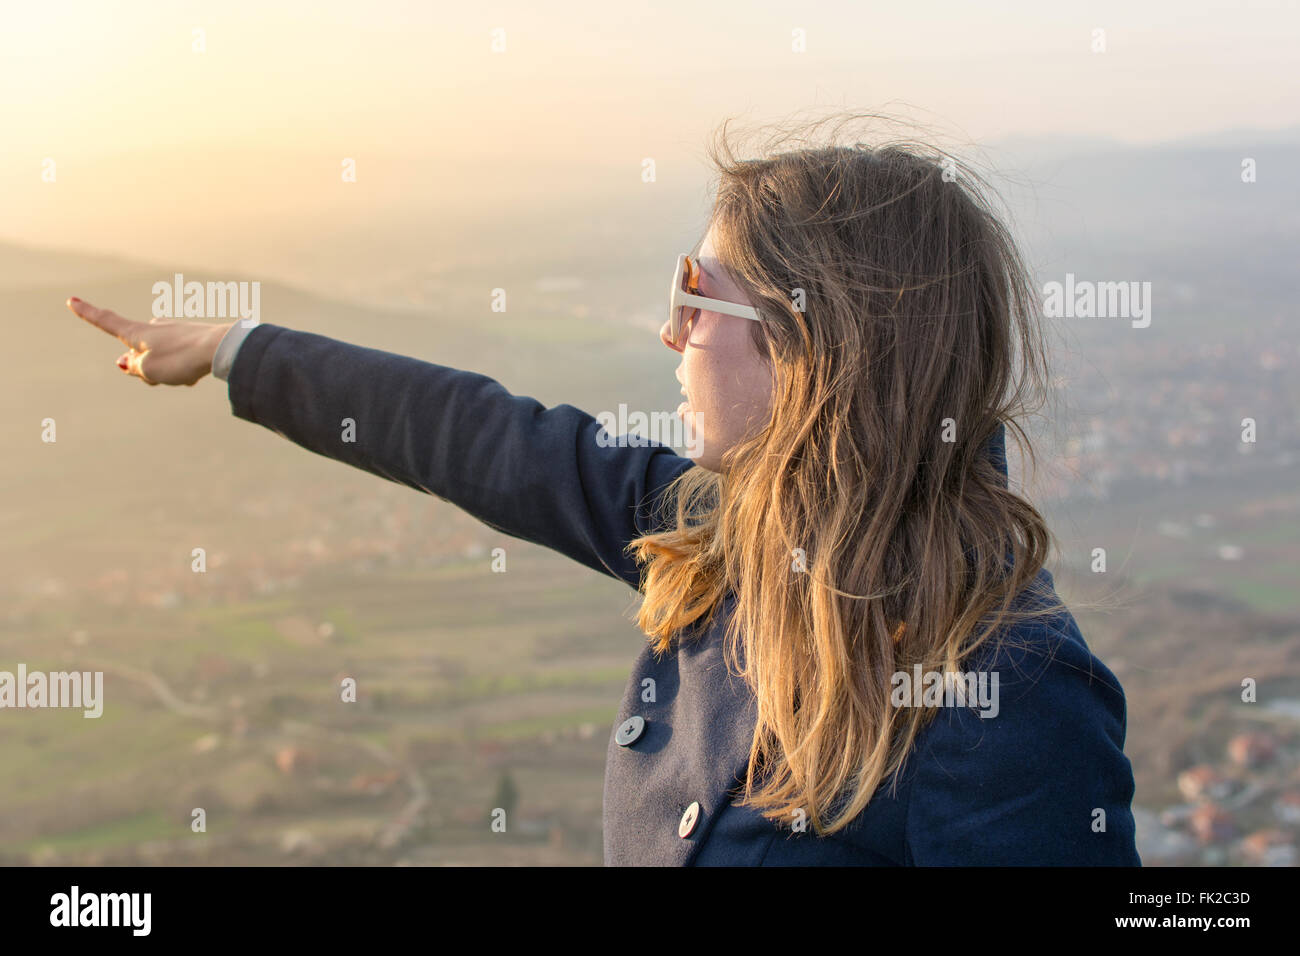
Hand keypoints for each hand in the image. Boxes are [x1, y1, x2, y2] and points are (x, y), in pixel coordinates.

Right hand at [66, 297, 233, 385]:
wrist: (221, 348)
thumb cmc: (181, 359)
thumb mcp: (149, 370)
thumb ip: (134, 367)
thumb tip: (128, 361)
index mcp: (137, 333)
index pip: (106, 322)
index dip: (88, 314)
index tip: (71, 300)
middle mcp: (154, 328)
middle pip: (138, 354)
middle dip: (145, 370)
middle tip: (161, 375)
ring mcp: (174, 332)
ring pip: (161, 362)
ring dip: (168, 374)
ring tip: (184, 373)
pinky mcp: (192, 340)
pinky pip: (180, 364)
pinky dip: (185, 372)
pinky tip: (198, 373)